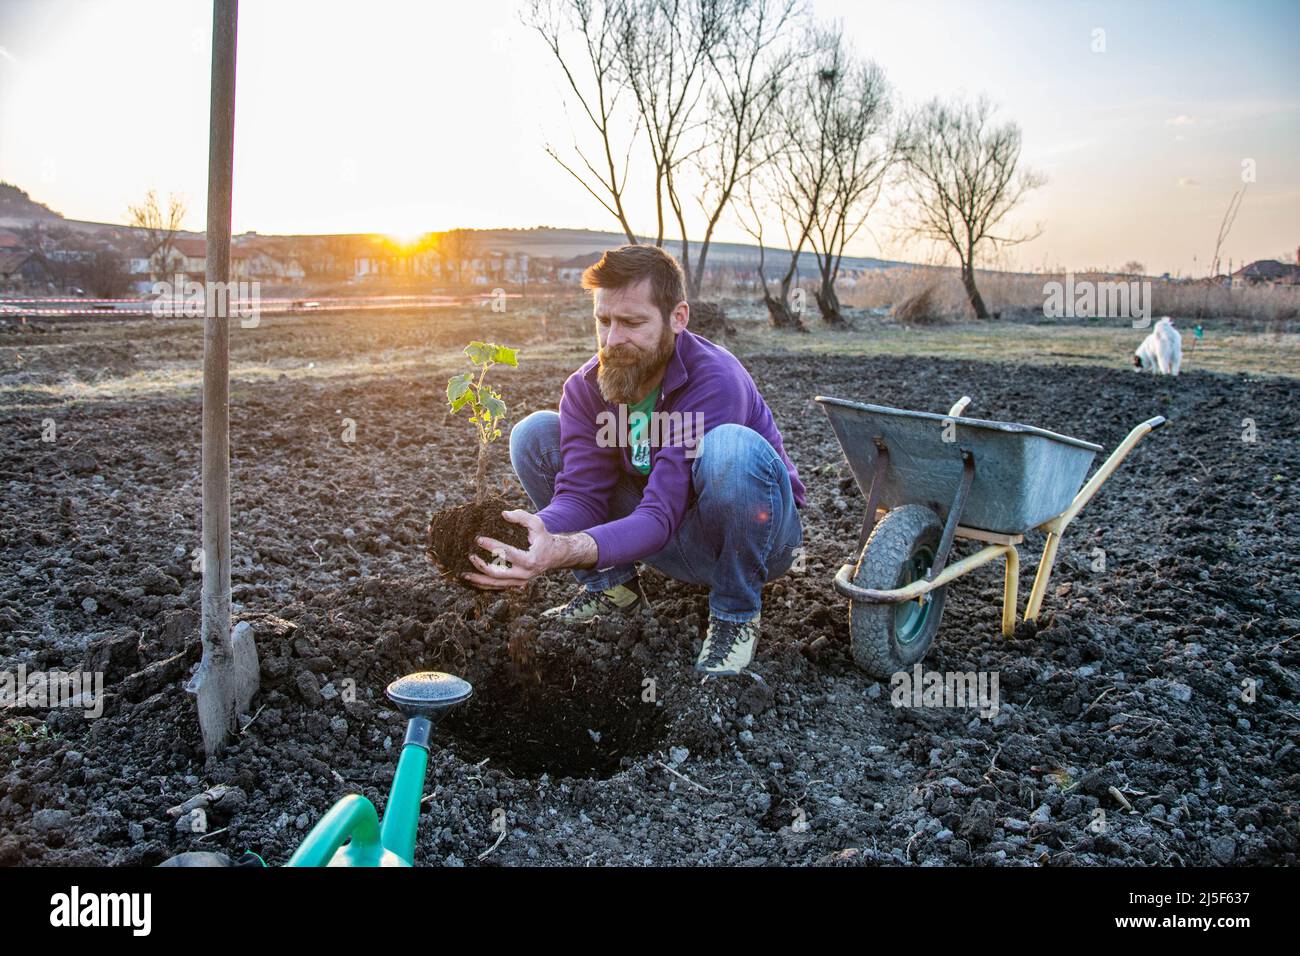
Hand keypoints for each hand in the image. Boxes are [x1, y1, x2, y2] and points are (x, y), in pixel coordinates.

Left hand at [462, 510, 595, 589]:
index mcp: (530, 560)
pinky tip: (473, 579)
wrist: (553, 556)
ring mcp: (520, 582)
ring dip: (479, 580)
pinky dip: (484, 585)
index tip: (478, 539)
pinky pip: (497, 587)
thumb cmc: (542, 538)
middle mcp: (524, 575)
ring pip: (496, 585)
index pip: (507, 554)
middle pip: (498, 574)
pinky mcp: (515, 585)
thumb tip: (503, 514)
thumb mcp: (537, 524)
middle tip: (470, 556)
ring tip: (464, 574)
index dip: (492, 546)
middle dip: (482, 566)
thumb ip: (521, 517)